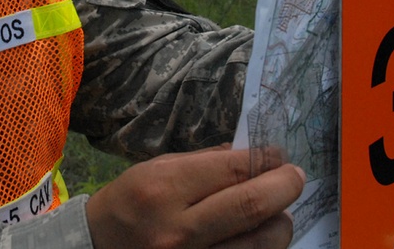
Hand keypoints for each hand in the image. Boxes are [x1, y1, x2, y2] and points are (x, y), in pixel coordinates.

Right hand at [85, 146, 305, 248]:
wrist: (99, 247)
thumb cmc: (129, 201)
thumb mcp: (156, 169)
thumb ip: (205, 162)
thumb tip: (254, 157)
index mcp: (164, 188)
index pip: (232, 169)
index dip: (265, 159)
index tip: (278, 155)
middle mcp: (179, 229)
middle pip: (252, 206)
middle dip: (284, 187)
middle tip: (294, 177)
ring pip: (261, 244)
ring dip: (279, 222)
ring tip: (276, 210)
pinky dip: (261, 246)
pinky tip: (258, 233)